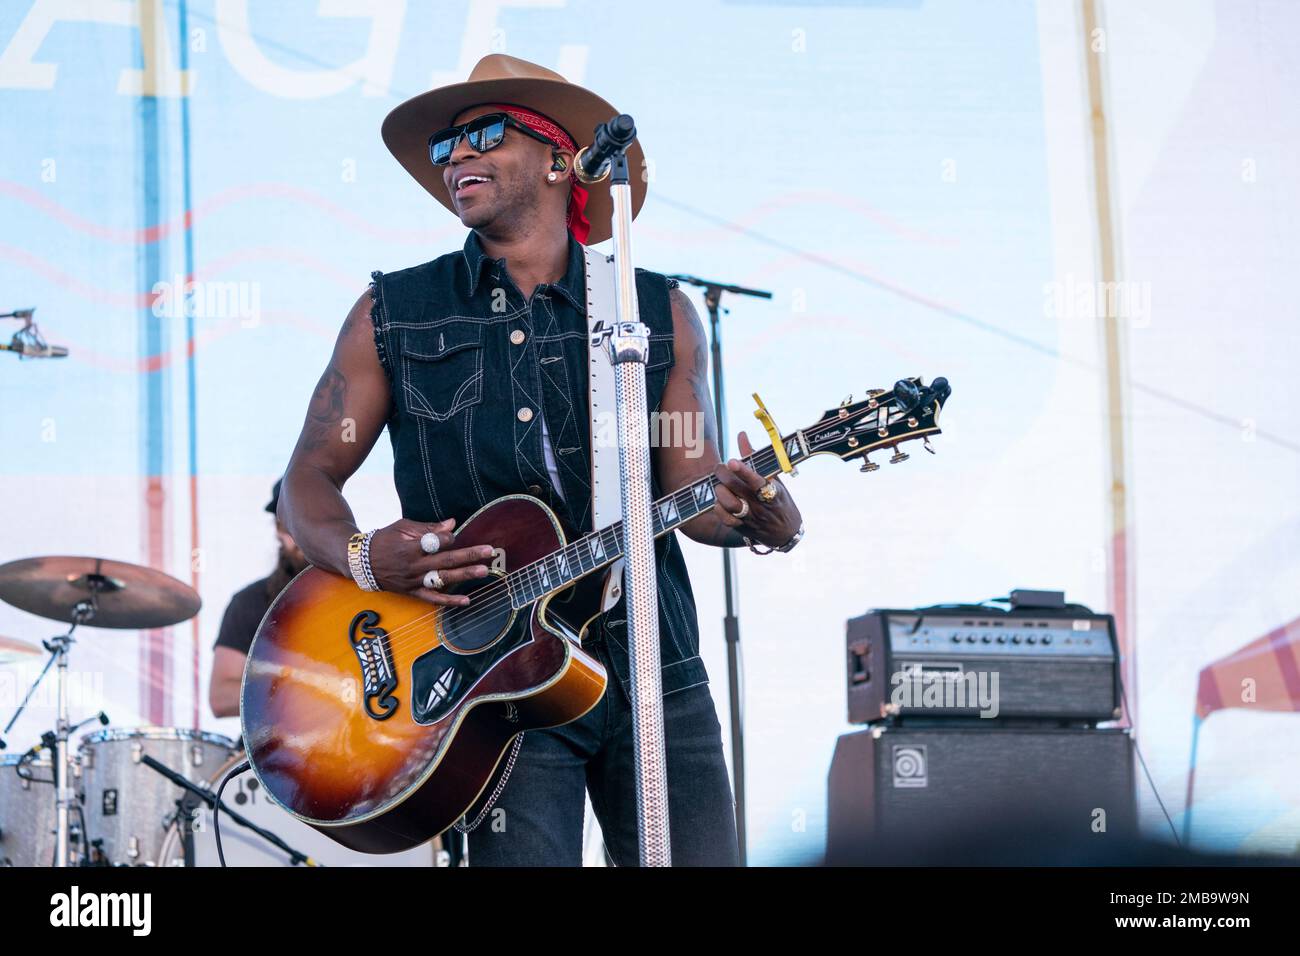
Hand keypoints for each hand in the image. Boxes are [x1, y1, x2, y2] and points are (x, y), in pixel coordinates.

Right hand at [368, 517, 493, 605]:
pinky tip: (466, 601)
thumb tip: (452, 524)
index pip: (436, 542)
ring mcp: (414, 581)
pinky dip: (449, 601)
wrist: (361, 563)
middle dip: (469, 555)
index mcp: (410, 547)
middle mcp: (413, 565)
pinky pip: (433, 599)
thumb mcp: (402, 527)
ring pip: (442, 579)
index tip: (453, 534)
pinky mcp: (412, 592)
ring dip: (464, 575)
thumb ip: (429, 528)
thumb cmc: (384, 540)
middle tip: (489, 551)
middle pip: (445, 560)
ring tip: (483, 571)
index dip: (448, 537)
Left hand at [711, 430, 801, 546]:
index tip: (732, 461)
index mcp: (773, 492)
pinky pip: (726, 519)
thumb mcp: (774, 478)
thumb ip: (754, 458)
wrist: (785, 532)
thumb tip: (741, 435)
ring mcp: (751, 518)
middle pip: (737, 490)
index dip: (743, 471)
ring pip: (730, 505)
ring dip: (720, 491)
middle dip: (724, 475)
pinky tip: (719, 500)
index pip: (757, 481)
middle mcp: (761, 505)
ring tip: (720, 484)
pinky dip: (719, 508)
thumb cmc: (779, 498)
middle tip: (720, 468)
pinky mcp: (742, 527)